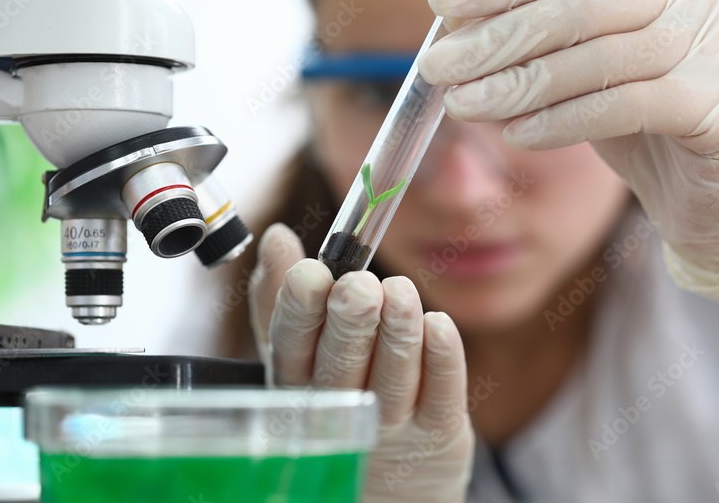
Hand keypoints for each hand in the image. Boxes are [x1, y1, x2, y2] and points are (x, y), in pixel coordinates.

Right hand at [250, 224, 474, 502]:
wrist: (390, 482)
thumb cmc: (341, 396)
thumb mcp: (304, 350)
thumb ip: (285, 295)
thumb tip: (277, 238)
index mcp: (297, 383)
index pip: (289, 346)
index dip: (298, 309)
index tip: (311, 272)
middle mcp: (338, 409)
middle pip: (339, 366)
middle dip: (350, 322)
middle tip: (360, 286)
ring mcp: (388, 426)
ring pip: (392, 379)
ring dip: (397, 332)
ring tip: (401, 291)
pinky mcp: (436, 436)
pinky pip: (440, 397)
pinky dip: (441, 359)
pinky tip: (439, 324)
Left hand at [418, 0, 718, 273]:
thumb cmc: (647, 131)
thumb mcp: (584, 80)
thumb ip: (539, 51)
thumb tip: (457, 34)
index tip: (441, 4)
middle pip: (575, 10)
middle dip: (496, 41)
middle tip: (438, 68)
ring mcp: (718, 44)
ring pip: (595, 58)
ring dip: (518, 85)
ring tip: (464, 107)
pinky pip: (625, 106)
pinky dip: (563, 121)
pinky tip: (518, 135)